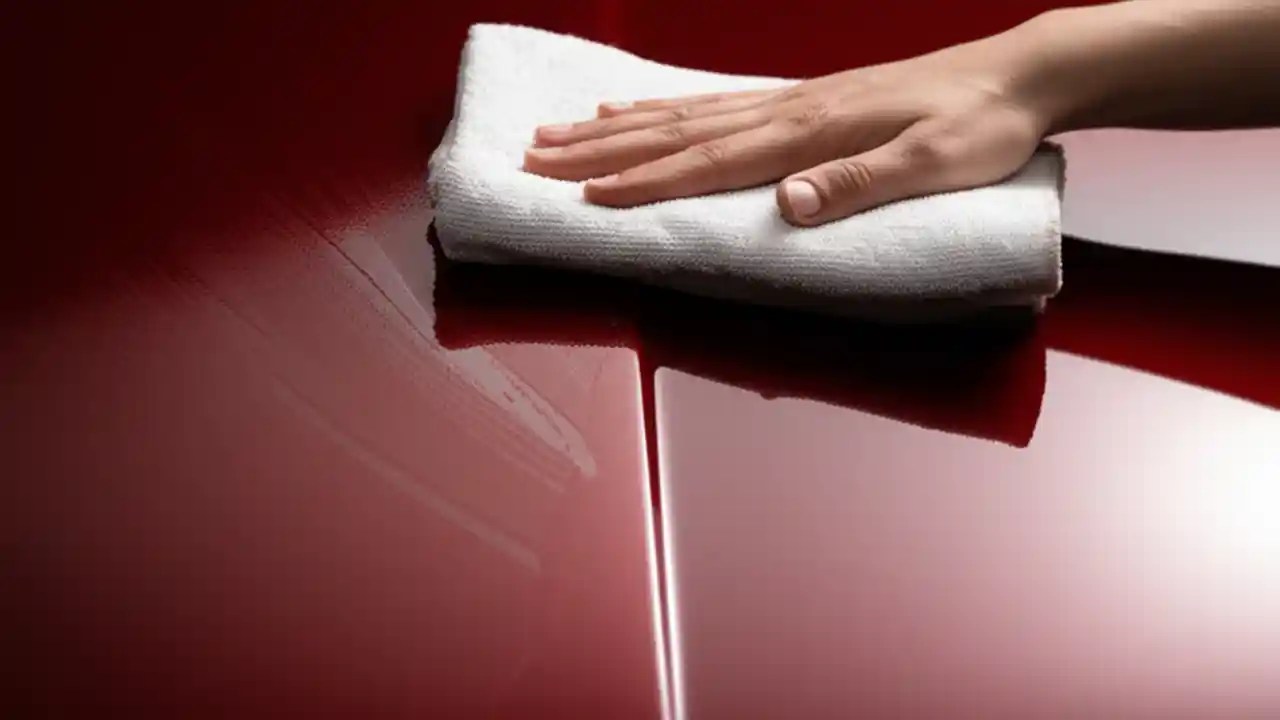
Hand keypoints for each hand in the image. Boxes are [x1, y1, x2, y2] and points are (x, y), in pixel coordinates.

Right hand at [522, 32, 1051, 225]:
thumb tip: (787, 206)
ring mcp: (791, 100)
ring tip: (561, 133)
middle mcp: (788, 110)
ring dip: (618, 128)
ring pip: (685, 114)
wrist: (1018, 74)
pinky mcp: (803, 99)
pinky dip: (666, 109)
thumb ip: (860, 184)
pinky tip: (638, 111)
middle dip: (600, 150)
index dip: (643, 182)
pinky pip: (716, 103)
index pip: (709, 162)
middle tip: (535, 158)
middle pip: (676, 133)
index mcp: (811, 131)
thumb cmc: (981, 127)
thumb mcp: (937, 165)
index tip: (584, 196)